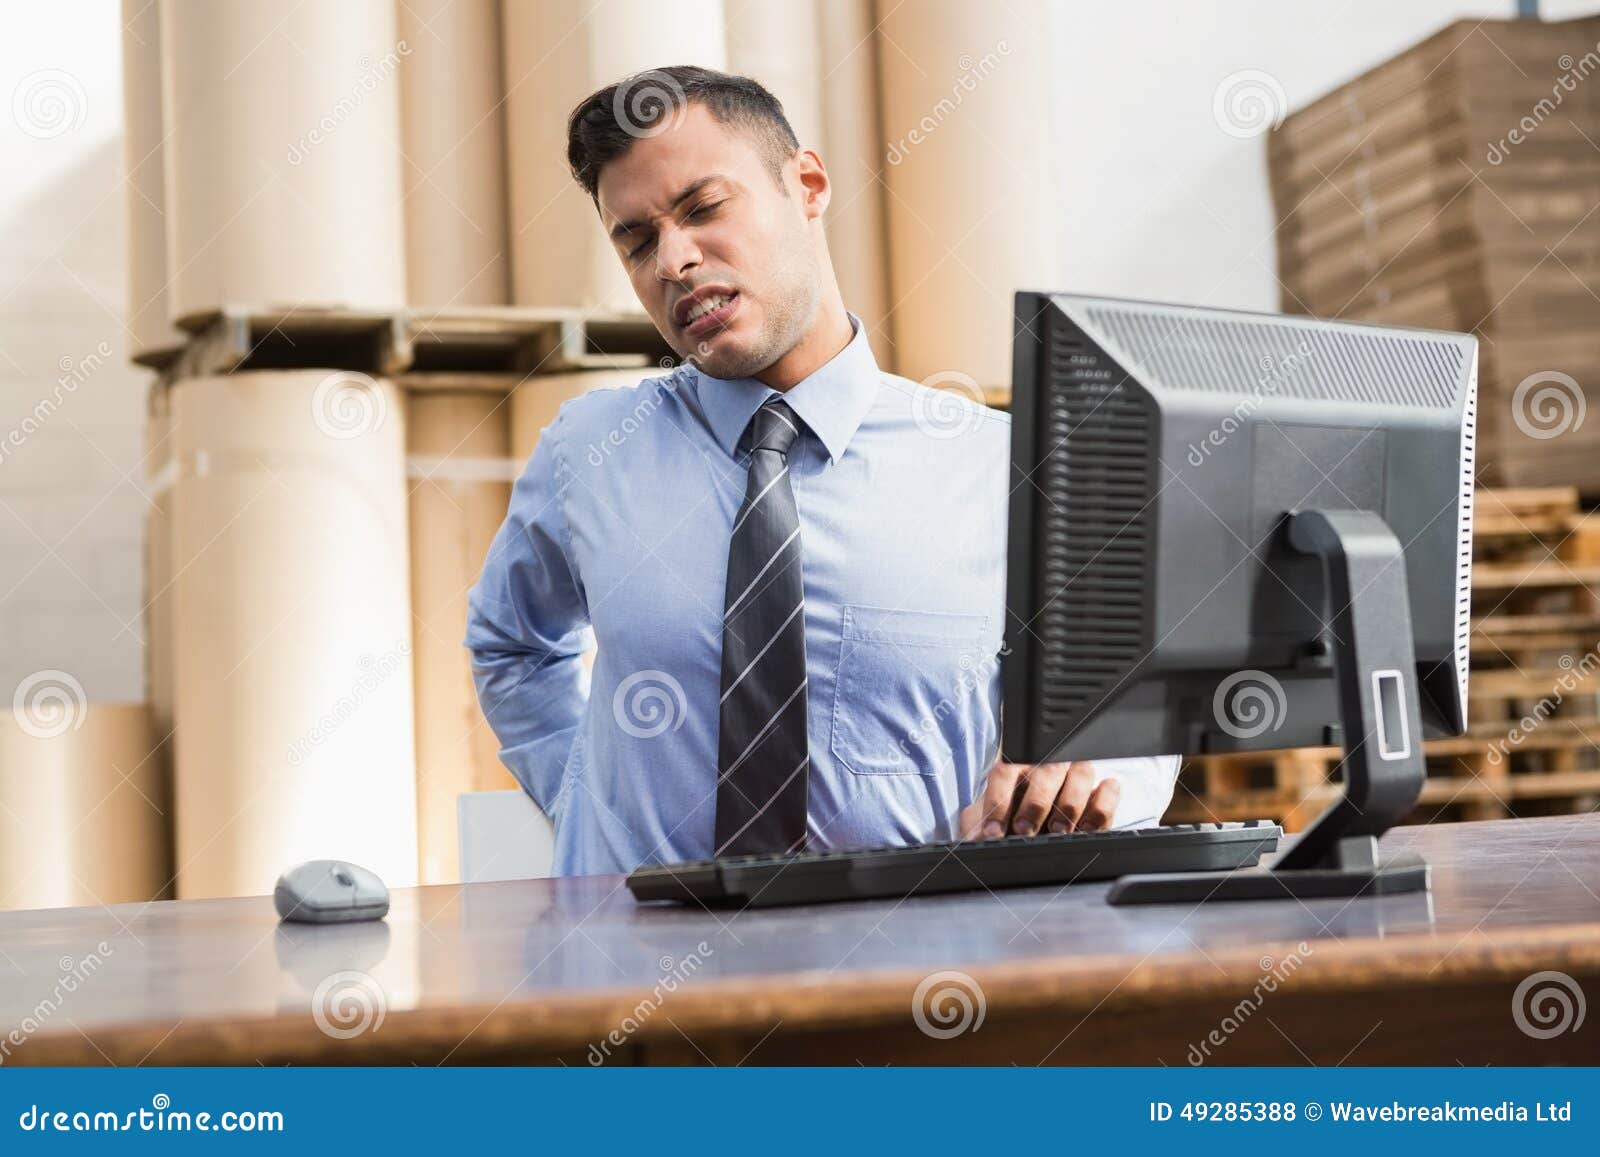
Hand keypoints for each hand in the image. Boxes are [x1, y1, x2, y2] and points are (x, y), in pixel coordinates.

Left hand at [956, 760, 1119, 838]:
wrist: (1023, 837)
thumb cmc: (1002, 824)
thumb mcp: (981, 825)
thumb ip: (976, 828)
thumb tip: (978, 840)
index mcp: (1012, 768)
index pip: (1004, 771)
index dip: (998, 801)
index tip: (993, 832)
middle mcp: (1045, 766)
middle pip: (1046, 768)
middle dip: (1036, 803)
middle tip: (1025, 831)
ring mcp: (1075, 778)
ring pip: (1082, 772)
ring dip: (1070, 804)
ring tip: (1058, 830)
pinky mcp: (1099, 796)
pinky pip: (1110, 790)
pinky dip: (1103, 806)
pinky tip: (1087, 828)